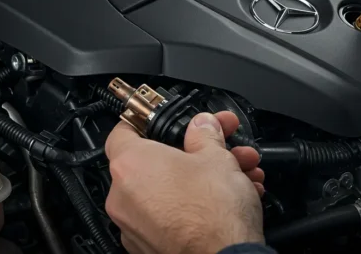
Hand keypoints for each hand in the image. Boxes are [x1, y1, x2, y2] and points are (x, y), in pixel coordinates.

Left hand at [105, 112, 264, 253]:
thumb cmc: (215, 214)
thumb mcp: (217, 156)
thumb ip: (204, 133)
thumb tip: (202, 125)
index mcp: (131, 164)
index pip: (123, 131)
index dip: (147, 121)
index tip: (163, 120)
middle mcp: (123, 197)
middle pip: (158, 161)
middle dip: (196, 151)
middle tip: (221, 145)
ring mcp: (134, 226)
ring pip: (169, 190)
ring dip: (203, 178)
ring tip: (237, 175)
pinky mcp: (149, 247)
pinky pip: (170, 215)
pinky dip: (194, 205)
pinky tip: (226, 200)